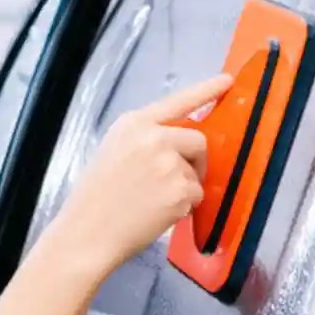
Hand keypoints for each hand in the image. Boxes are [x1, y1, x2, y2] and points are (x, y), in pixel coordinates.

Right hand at [52, 74, 233, 272]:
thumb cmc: (97, 196)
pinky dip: (184, 208)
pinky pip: (196, 196)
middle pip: (198, 139)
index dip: (206, 90)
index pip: (177, 100)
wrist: (87, 233)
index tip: (227, 81)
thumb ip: (146, 138)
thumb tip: (179, 142)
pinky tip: (157, 213)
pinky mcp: (181, 191)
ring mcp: (170, 164)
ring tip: (154, 201)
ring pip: (196, 173)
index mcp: (134, 123)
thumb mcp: (114, 149)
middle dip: (195, 160)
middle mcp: (154, 137)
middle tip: (178, 179)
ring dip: (185, 188)